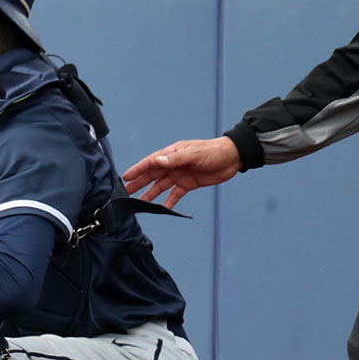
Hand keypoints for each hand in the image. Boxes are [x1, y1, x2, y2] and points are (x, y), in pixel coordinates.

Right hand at [121, 136, 242, 208]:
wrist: (233, 158)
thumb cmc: (213, 151)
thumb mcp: (194, 154)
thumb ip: (175, 159)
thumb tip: (157, 161)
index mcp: (172, 153)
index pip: (150, 162)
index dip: (137, 170)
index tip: (125, 177)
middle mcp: (173, 164)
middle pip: (152, 175)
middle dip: (138, 183)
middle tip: (126, 191)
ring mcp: (180, 174)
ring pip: (160, 186)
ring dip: (150, 194)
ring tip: (139, 202)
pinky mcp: (188, 184)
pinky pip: (175, 194)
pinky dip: (169, 201)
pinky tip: (163, 208)